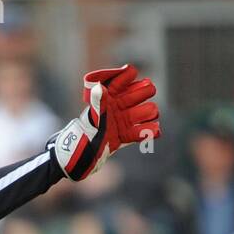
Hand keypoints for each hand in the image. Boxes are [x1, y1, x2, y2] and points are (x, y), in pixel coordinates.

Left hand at [51, 64, 159, 181]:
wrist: (78, 159)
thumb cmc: (84, 136)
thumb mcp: (92, 119)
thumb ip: (99, 104)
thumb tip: (102, 87)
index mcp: (107, 99)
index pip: (122, 80)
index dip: (128, 76)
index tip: (132, 74)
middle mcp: (117, 108)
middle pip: (138, 93)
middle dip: (143, 92)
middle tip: (146, 94)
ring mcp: (122, 122)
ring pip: (143, 112)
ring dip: (148, 112)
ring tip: (150, 115)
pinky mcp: (124, 137)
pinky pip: (140, 132)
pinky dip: (148, 132)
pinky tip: (155, 131)